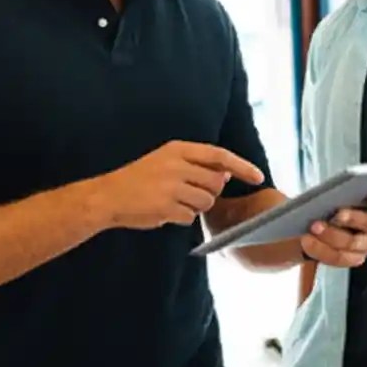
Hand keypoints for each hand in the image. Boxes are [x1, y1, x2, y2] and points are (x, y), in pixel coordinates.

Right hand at [98, 141, 265, 229]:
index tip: (258, 176)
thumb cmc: (139, 179)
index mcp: (178, 149)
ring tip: (173, 202)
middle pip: (216, 183)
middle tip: (187, 194)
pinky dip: (180, 217)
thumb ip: (195, 165)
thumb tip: (225, 173)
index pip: (219, 155)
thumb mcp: (166, 161)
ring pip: (206, 202)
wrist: (107, 196)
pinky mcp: (166, 206)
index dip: (242, 166)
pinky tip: (164, 211)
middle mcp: (176, 165)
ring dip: (194, 207)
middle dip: (209, 193)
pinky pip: (189, 217)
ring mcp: (171, 186)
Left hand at [300, 192, 366, 267]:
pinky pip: (339, 258)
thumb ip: (343, 188)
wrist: (315, 217)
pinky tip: (307, 239)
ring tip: (314, 226)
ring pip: (355, 244)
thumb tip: (336, 192)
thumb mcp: (338, 187)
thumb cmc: (333, 196)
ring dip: (333, 235)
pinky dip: (321, 249)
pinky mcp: (351, 258)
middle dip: (355, 218)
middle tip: (337, 212)